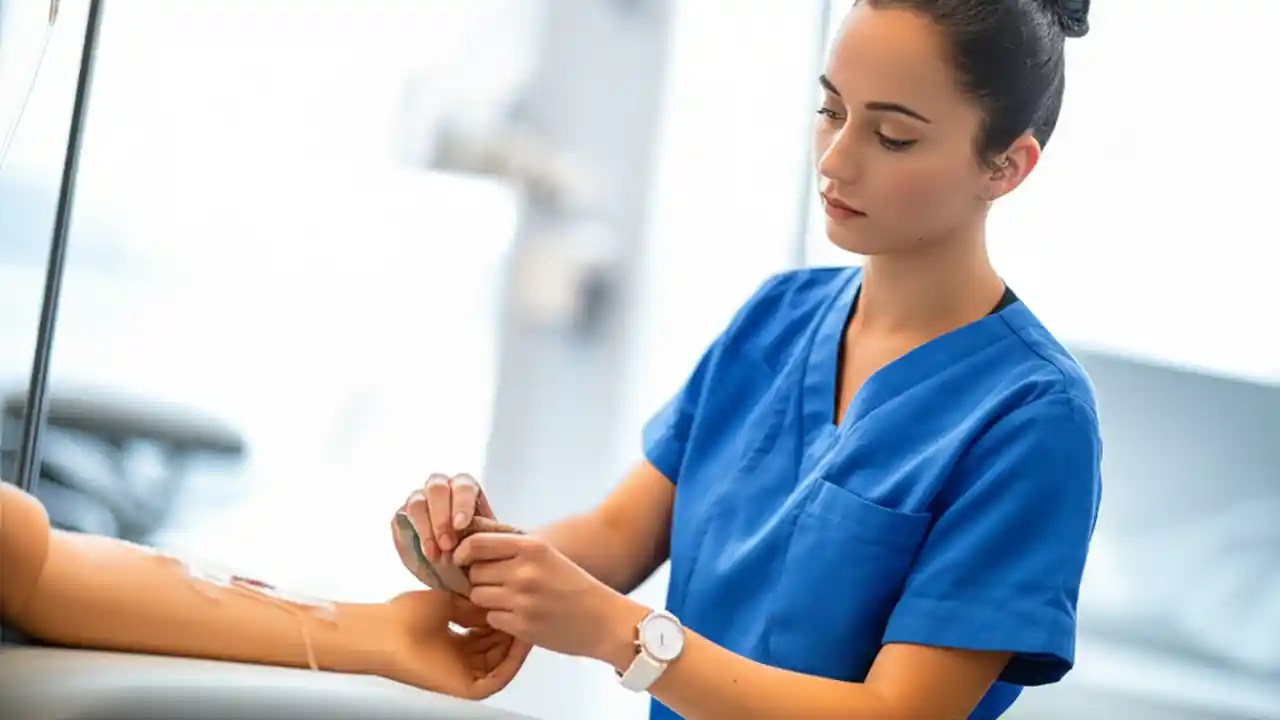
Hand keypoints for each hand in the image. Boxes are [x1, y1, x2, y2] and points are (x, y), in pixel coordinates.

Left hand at [383, 590, 531, 699]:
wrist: (385, 633)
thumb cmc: (404, 616)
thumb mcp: (447, 602)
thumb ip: (472, 606)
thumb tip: (496, 604)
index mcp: (451, 641)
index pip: (486, 632)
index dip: (503, 616)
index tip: (517, 599)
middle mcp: (459, 659)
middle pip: (497, 647)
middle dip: (513, 628)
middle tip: (528, 609)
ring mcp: (463, 675)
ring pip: (501, 663)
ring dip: (516, 644)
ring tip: (529, 621)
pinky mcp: (466, 688)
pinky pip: (497, 679)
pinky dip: (512, 662)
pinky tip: (521, 640)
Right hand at [398, 473, 494, 562]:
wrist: (458, 570)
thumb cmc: (477, 552)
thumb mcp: (485, 543)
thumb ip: (481, 533)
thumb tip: (476, 530)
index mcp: (466, 488)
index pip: (463, 486)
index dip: (461, 504)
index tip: (460, 526)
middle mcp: (442, 488)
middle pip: (437, 488)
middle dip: (441, 517)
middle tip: (447, 544)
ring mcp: (420, 500)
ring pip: (416, 502)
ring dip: (425, 528)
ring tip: (435, 554)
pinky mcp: (402, 516)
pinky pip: (400, 518)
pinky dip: (412, 537)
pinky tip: (424, 553)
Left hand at [454, 533, 648, 663]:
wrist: (603, 620)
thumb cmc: (572, 585)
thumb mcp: (546, 556)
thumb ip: (511, 551)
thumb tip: (467, 550)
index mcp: (531, 548)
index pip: (476, 544)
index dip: (462, 552)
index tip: (462, 560)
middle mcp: (524, 571)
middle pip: (474, 573)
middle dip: (479, 579)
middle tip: (497, 585)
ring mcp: (522, 600)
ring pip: (478, 597)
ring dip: (487, 600)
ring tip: (509, 601)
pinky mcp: (521, 626)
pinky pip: (491, 618)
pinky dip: (499, 619)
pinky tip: (518, 616)